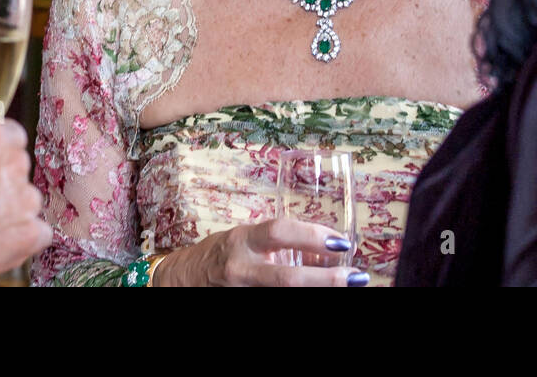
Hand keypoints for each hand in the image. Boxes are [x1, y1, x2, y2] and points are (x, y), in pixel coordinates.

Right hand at [153, 217, 366, 286]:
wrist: (180, 280)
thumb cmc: (217, 254)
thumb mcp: (245, 239)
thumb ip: (276, 243)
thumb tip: (323, 248)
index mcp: (243, 241)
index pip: (281, 232)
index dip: (312, 235)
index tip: (341, 242)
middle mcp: (241, 268)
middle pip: (287, 278)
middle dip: (325, 279)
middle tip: (355, 277)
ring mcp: (241, 291)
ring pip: (284, 294)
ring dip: (317, 291)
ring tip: (344, 286)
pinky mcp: (242, 305)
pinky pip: (274, 302)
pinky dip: (300, 298)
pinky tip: (318, 294)